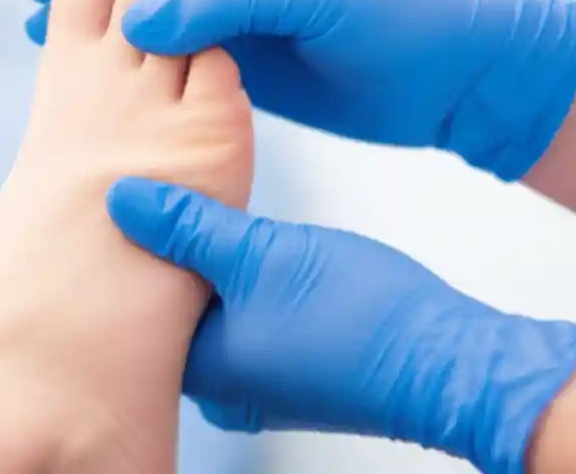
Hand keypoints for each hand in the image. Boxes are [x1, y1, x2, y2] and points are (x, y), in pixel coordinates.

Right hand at [28, 0, 575, 179]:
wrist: (452, 78)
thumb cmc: (394, 13)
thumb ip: (216, 3)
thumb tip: (131, 20)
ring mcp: (237, 10)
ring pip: (150, 8)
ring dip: (100, 19)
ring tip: (41, 36)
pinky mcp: (242, 59)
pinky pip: (174, 53)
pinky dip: (132, 58)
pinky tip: (93, 74)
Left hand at [106, 177, 575, 473]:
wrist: (453, 363)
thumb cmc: (358, 317)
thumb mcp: (258, 254)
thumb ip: (187, 225)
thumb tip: (122, 197)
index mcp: (197, 367)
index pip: (136, 300)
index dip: (129, 242)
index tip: (124, 190)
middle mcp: (218, 386)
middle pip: (171, 304)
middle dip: (166, 251)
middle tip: (159, 188)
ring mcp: (257, 382)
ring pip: (211, 307)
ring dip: (206, 261)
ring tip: (200, 203)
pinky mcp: (292, 369)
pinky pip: (245, 316)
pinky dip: (239, 279)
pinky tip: (243, 243)